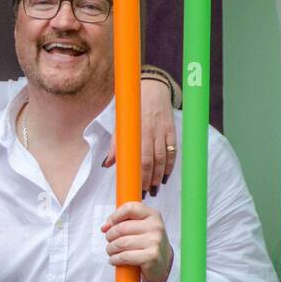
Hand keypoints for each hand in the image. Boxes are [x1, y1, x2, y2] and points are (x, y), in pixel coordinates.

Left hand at [101, 201, 173, 281]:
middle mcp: (155, 226)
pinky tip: (114, 260)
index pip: (129, 208)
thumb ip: (122, 222)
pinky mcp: (151, 256)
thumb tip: (105, 227)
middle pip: (121, 228)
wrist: (163, 264)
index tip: (110, 224)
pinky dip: (115, 259)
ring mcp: (155, 241)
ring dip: (111, 249)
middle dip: (110, 236)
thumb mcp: (138, 228)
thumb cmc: (147, 243)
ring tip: (111, 251)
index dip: (115, 216)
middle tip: (109, 241)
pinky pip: (125, 256)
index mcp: (152, 215)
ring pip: (121, 243)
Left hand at [102, 77, 177, 195]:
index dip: (138, 175)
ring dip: (159, 175)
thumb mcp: (121, 122)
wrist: (153, 88)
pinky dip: (170, 165)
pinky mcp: (171, 131)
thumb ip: (116, 144)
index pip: (139, 158)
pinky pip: (173, 151)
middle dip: (148, 179)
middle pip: (151, 161)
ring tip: (154, 189)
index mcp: (137, 131)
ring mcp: (163, 132)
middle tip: (144, 193)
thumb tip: (107, 164)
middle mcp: (151, 132)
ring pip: (163, 158)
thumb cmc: (133, 108)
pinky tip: (165, 176)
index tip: (135, 188)